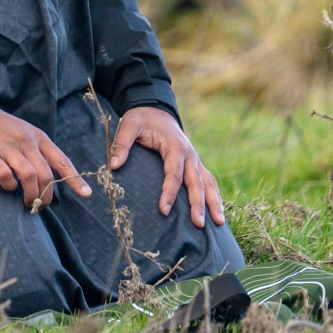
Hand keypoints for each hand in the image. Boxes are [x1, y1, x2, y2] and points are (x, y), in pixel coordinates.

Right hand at [0, 96, 91, 208]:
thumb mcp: (24, 132)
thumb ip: (36, 152)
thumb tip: (47, 178)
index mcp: (38, 137)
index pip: (61, 160)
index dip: (75, 178)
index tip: (86, 194)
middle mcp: (26, 142)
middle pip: (46, 174)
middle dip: (46, 195)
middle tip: (40, 205)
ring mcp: (8, 148)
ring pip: (29, 176)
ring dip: (31, 194)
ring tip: (27, 202)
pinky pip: (5, 174)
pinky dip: (9, 185)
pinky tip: (8, 187)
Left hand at [109, 107, 224, 228]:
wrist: (156, 109)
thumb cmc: (143, 118)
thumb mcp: (130, 124)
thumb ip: (122, 143)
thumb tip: (113, 165)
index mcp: (174, 146)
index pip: (174, 173)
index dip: (170, 192)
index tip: (164, 210)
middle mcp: (189, 154)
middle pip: (196, 181)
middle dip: (198, 203)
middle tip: (198, 224)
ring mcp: (194, 159)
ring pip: (207, 182)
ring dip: (214, 202)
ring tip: (218, 223)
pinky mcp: (195, 164)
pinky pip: (208, 180)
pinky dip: (214, 196)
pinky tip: (217, 212)